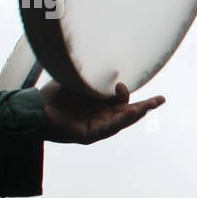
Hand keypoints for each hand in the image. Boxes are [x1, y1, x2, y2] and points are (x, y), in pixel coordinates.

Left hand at [40, 81, 164, 144]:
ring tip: (149, 106)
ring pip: (122, 121)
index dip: (131, 93)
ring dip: (136, 113)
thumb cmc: (55, 94)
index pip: (122, 100)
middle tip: (161, 99)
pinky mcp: (90, 135)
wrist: (35, 108)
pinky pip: (110, 129)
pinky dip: (122, 121)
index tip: (123, 83)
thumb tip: (110, 62)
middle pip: (128, 112)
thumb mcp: (80, 80)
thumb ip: (95, 75)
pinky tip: (131, 113)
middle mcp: (101, 115)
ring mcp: (97, 126)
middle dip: (146, 106)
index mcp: (100, 103)